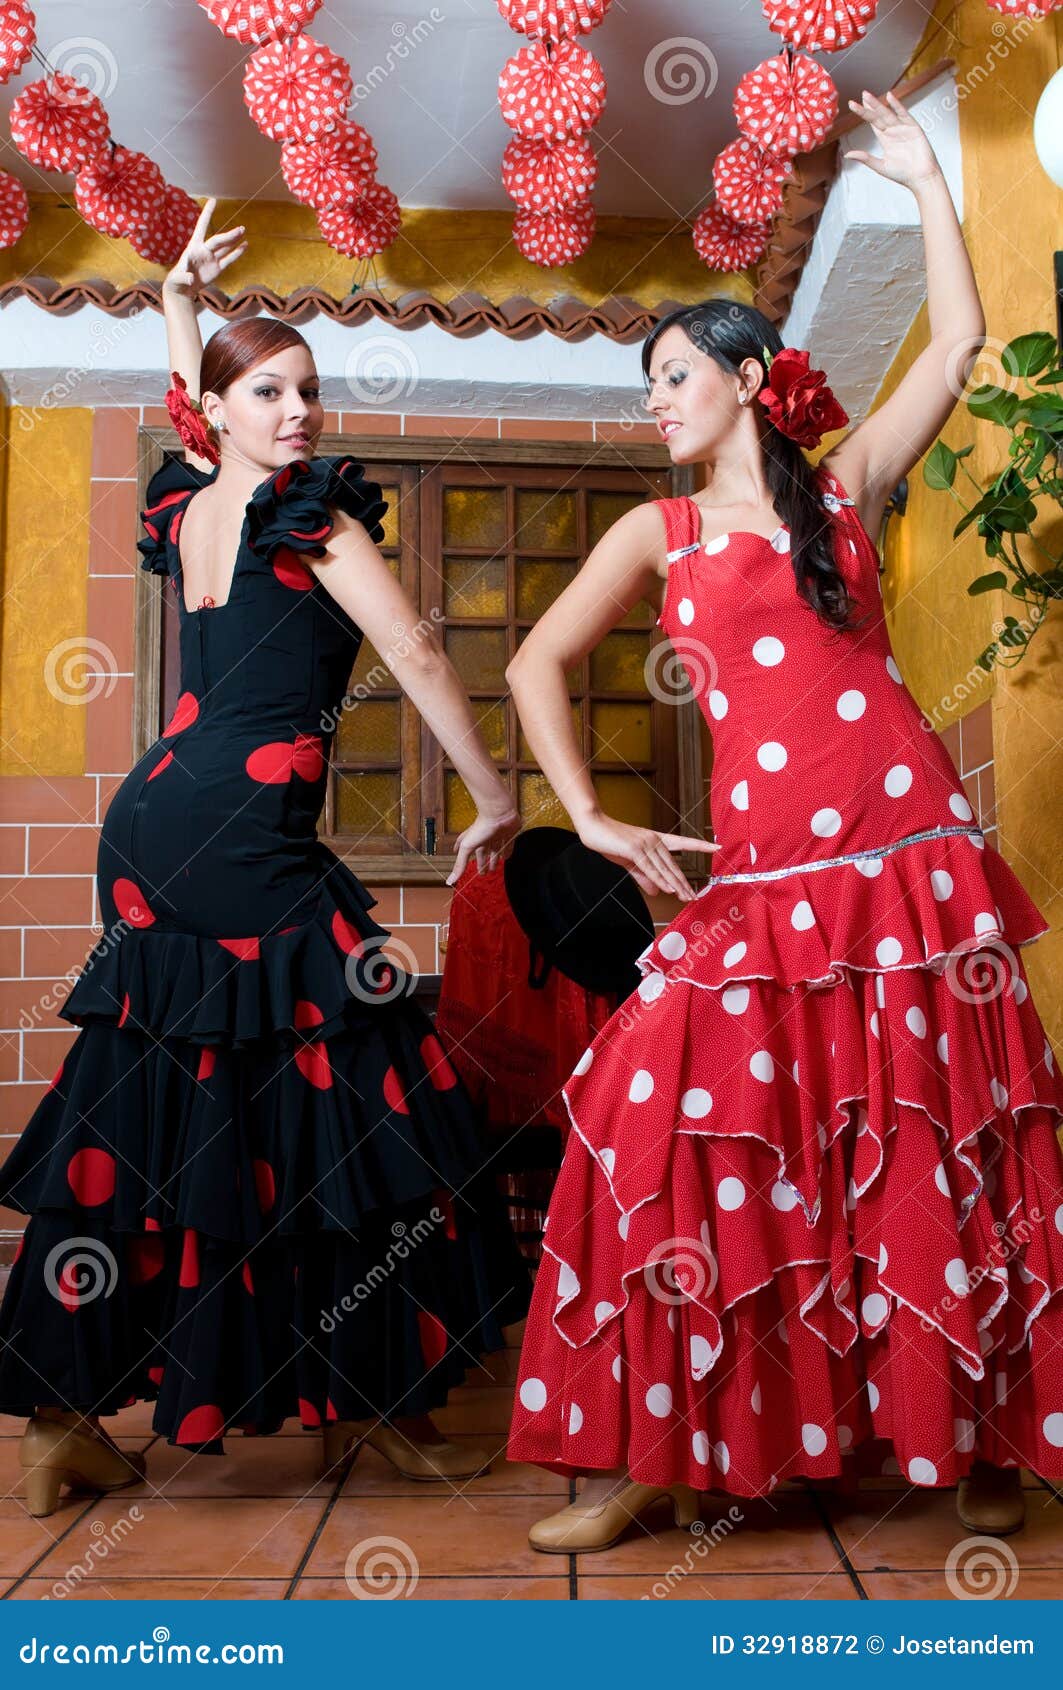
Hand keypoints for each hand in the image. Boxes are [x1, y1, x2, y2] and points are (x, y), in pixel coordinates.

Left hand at [164, 196, 247, 292]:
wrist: (182, 290)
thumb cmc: (176, 281)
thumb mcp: (178, 278)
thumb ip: (184, 276)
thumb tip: (190, 278)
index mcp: (194, 246)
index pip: (202, 226)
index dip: (207, 213)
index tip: (213, 200)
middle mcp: (204, 249)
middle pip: (218, 240)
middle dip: (229, 235)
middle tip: (241, 229)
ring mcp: (212, 258)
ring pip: (225, 247)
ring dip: (234, 239)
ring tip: (243, 230)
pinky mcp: (217, 268)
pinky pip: (229, 259)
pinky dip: (237, 252)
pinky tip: (245, 245)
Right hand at [447, 806, 520, 885]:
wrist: (499, 813)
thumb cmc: (482, 827)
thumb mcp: (467, 848)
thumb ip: (460, 865)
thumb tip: (450, 881)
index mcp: (473, 839)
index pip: (465, 849)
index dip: (463, 856)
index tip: (461, 861)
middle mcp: (484, 837)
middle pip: (482, 852)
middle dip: (481, 862)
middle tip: (482, 872)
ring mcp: (496, 834)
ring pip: (495, 849)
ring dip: (494, 859)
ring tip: (494, 868)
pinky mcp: (508, 833)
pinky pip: (508, 844)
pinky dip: (507, 851)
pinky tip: (507, 857)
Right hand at [575, 811, 718, 900]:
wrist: (593, 826)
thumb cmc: (611, 841)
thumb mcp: (630, 861)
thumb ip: (644, 876)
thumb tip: (656, 891)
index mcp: (656, 840)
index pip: (683, 843)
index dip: (700, 844)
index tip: (716, 847)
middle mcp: (654, 840)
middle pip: (674, 865)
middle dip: (684, 882)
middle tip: (694, 896)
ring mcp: (645, 844)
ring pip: (664, 869)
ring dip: (676, 885)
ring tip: (686, 896)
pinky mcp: (634, 849)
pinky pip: (650, 868)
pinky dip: (660, 880)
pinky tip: (668, 889)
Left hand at [844, 90, 940, 190]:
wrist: (921, 177)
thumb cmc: (903, 174)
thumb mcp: (880, 166)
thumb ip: (865, 158)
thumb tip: (847, 155)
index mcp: (886, 140)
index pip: (873, 124)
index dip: (864, 114)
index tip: (853, 105)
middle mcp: (893, 132)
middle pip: (878, 116)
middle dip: (869, 106)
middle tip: (861, 94)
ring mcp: (903, 128)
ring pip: (887, 113)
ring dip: (877, 104)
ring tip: (867, 96)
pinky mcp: (913, 127)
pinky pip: (903, 114)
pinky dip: (897, 106)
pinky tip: (890, 97)